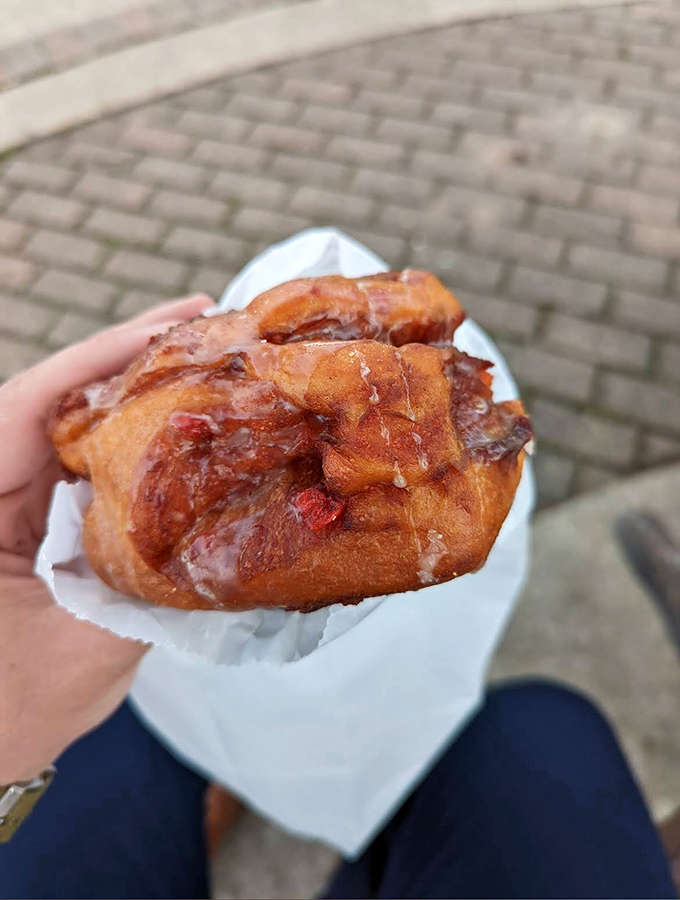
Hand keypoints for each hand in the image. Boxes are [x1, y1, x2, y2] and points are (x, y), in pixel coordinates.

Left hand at [0, 295, 213, 782]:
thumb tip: (219, 528)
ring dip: (136, 395)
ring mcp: (16, 503)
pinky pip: (88, 467)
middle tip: (204, 323)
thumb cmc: (9, 714)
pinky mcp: (40, 520)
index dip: (101, 357)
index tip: (170, 325)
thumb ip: (146, 586)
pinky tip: (181, 427)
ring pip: (77, 429)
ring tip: (202, 359)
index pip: (29, 405)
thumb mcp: (84, 648)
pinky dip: (134, 443)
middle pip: (59, 403)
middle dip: (129, 361)